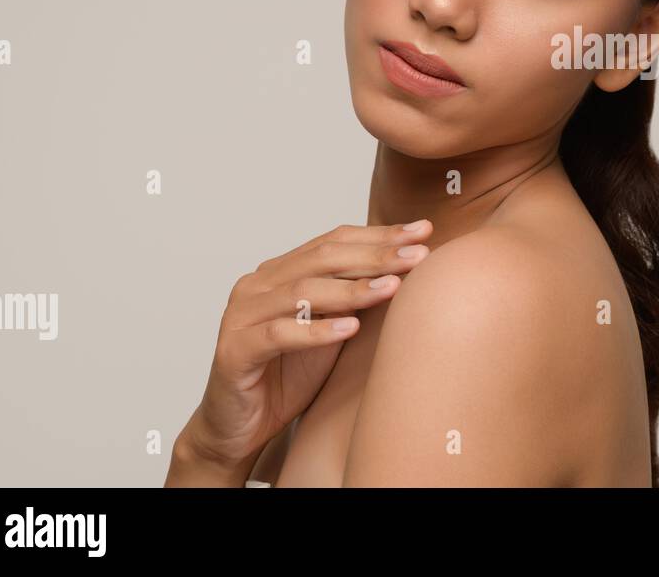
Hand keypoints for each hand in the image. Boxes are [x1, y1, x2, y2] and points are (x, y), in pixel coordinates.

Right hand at [177, 221, 432, 472]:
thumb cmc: (290, 375)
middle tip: (418, 256)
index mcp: (280, 271)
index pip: (334, 241)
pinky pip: (279, 334)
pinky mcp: (235, 350)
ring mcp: (241, 315)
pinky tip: (351, 328)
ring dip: (352, 289)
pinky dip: (316, 330)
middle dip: (375, 255)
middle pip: (322, 258)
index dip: (379, 235)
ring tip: (393, 287)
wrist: (242, 427)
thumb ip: (357, 298)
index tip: (424, 232)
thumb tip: (412, 267)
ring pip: (302, 290)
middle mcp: (258, 285)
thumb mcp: (333, 329)